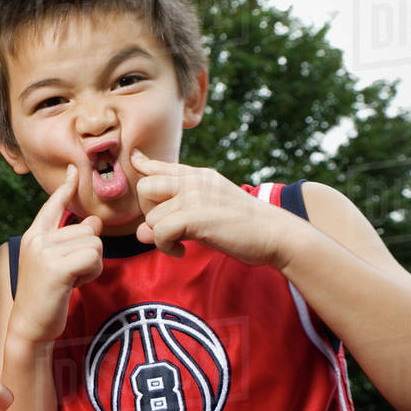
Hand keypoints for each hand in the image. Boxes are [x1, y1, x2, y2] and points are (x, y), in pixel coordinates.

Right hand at [10, 165, 103, 342]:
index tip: (73, 170)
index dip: (66, 188)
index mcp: (34, 236)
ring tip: (72, 279)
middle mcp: (37, 239)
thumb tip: (95, 222)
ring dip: (92, 264)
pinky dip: (92, 272)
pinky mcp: (56, 267)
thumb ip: (72, 242)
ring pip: (94, 243)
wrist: (28, 327)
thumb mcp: (56, 264)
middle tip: (71, 273)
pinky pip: (93, 257)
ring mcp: (44, 252)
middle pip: (88, 229)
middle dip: (90, 252)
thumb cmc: (45, 297)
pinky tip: (75, 284)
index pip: (53, 206)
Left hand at [132, 150, 289, 266]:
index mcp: (199, 176)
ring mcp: (195, 197)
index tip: (135, 158)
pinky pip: (159, 232)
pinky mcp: (195, 216)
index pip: (161, 165)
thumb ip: (174, 215)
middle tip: (169, 228)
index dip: (143, 164)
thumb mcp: (208, 210)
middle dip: (149, 213)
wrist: (275, 234)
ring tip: (181, 243)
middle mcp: (194, 181)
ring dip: (160, 237)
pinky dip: (166, 247)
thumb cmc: (242, 227)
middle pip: (145, 188)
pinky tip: (182, 251)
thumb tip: (139, 232)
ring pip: (151, 217)